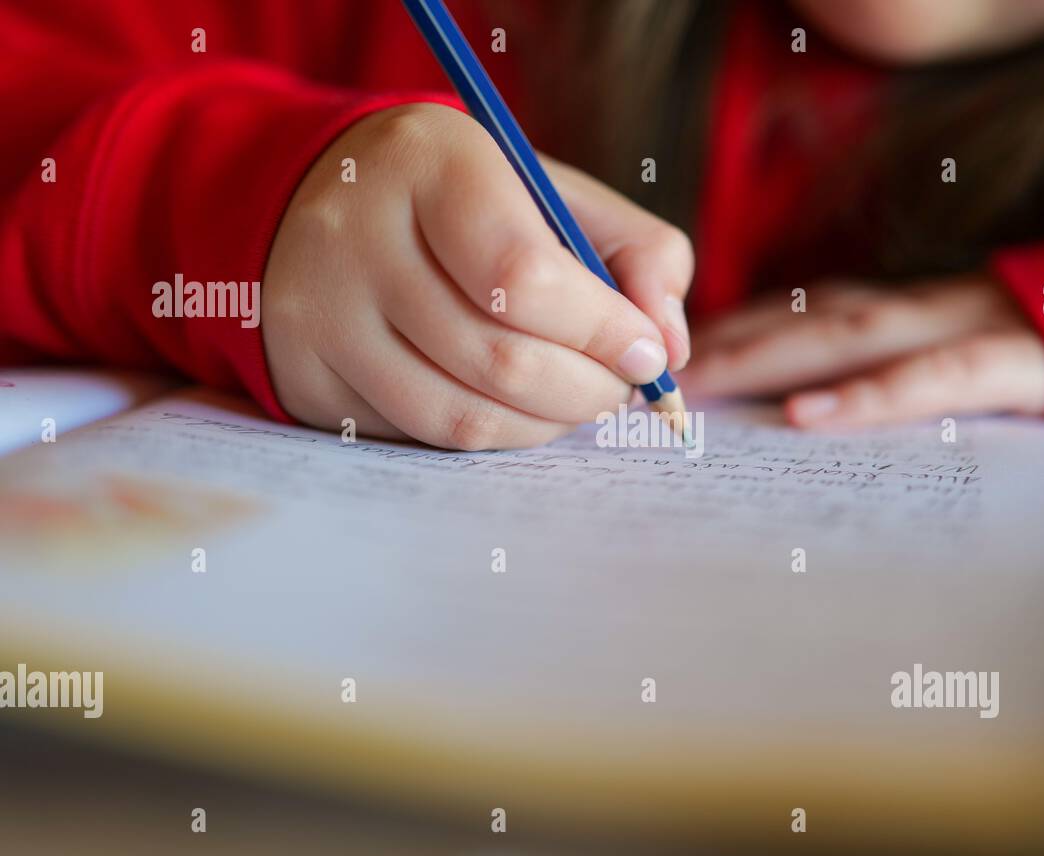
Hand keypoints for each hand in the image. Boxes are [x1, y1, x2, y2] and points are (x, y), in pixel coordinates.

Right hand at [262, 103, 692, 449]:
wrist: (318, 205)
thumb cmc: (464, 201)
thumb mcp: (554, 192)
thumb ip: (638, 253)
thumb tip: (669, 349)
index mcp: (429, 164)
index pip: (524, 276)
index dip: (603, 331)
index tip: (646, 352)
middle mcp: (355, 236)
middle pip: (500, 359)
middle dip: (589, 390)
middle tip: (620, 386)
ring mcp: (319, 315)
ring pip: (463, 415)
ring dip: (548, 425)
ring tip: (577, 399)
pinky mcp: (306, 377)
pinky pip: (424, 436)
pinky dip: (494, 435)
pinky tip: (517, 408)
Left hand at [681, 275, 1043, 428]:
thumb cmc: (1010, 361)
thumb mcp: (927, 360)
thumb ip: (865, 370)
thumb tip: (779, 411)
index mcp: (889, 311)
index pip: (789, 314)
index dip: (723, 334)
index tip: (660, 362)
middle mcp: (908, 309)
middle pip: (797, 319)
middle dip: (722, 346)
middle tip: (653, 378)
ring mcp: (952, 328)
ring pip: (844, 335)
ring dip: (767, 357)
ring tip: (703, 386)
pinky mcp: (999, 363)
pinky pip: (923, 380)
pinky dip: (865, 397)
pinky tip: (808, 416)